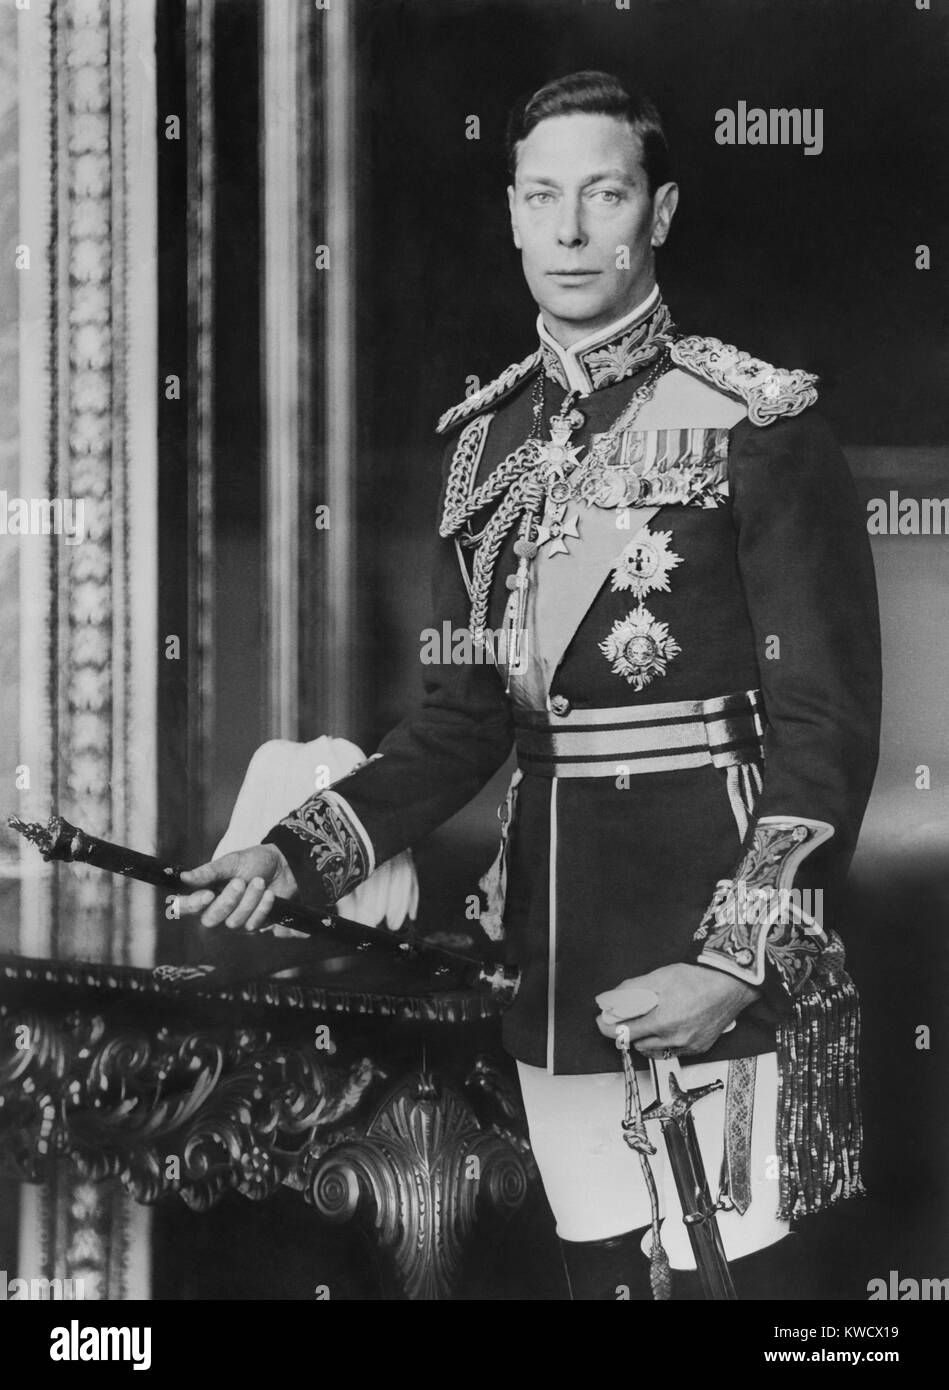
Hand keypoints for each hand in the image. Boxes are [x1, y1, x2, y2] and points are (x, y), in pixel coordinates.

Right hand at [175, 845, 298, 932]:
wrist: (284, 865)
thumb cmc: (254, 861)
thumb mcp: (231, 862)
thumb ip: (208, 872)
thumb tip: (184, 877)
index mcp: (204, 892)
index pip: (185, 907)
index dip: (192, 905)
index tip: (207, 895)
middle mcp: (215, 910)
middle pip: (209, 920)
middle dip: (227, 902)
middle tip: (240, 882)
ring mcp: (233, 920)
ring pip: (233, 923)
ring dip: (249, 900)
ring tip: (259, 881)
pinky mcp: (252, 925)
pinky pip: (252, 924)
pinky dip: (262, 907)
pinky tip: (269, 894)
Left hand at [595, 964, 760, 1057]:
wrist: (728, 986)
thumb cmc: (695, 979)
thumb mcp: (658, 977)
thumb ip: (631, 990)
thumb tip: (608, 999)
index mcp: (661, 1021)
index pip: (623, 1033)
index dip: (608, 1027)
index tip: (602, 1022)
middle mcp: (673, 1038)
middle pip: (636, 1044)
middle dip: (629, 1032)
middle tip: (628, 1018)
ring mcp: (687, 1046)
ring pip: (653, 1051)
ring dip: (645, 1039)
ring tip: (649, 1023)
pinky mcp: (698, 1049)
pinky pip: (672, 1052)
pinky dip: (664, 1043)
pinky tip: (667, 1028)